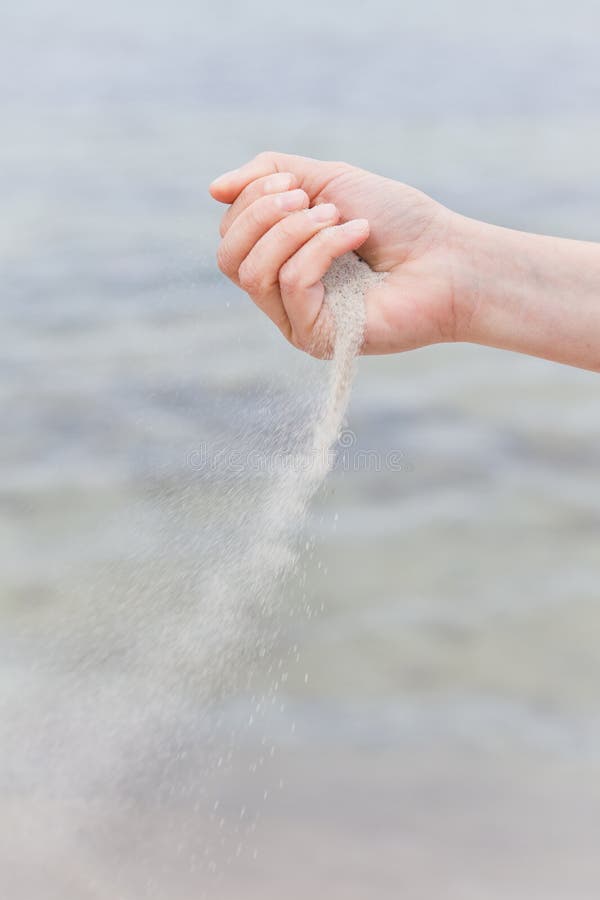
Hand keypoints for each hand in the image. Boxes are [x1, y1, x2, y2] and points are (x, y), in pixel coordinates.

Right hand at [209, 151, 462, 355]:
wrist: (447, 256)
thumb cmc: (397, 221)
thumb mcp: (328, 180)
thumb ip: (272, 176)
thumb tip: (212, 189)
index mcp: (280, 258)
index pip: (230, 234)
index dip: (251, 201)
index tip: (296, 184)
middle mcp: (282, 295)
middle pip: (229, 257)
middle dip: (263, 215)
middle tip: (311, 200)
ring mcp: (297, 320)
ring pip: (253, 273)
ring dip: (293, 231)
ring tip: (338, 217)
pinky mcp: (318, 337)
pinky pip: (292, 285)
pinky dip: (322, 248)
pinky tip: (358, 235)